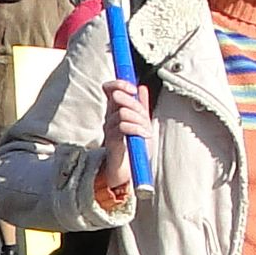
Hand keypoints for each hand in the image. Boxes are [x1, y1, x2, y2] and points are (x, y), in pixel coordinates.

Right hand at [97, 78, 151, 192]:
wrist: (128, 169)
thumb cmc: (134, 146)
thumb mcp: (140, 122)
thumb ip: (140, 105)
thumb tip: (142, 88)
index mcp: (115, 110)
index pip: (110, 88)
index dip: (120, 84)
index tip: (134, 89)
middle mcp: (109, 116)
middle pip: (117, 97)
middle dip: (134, 104)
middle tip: (144, 116)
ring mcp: (109, 128)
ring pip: (123, 113)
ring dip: (139, 120)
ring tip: (146, 130)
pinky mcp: (112, 140)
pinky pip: (123, 127)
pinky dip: (137, 129)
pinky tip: (145, 135)